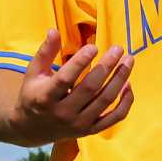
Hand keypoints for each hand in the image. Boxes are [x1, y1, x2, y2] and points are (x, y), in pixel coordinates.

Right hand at [12, 30, 134, 143]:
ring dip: (120, 79)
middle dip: (106, 66)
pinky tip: (129, 85)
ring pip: (105, 101)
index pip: (65, 79)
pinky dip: (125, 103)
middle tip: (118, 48)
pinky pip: (114, 118)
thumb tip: (54, 30)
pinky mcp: (91, 130)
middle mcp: (62, 112)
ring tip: (129, 60)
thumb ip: (45, 52)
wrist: (31, 128)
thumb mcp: (33, 73)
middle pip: (90, 88)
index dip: (80, 62)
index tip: (94, 46)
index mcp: (45, 97)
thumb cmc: (33, 94)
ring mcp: (79, 124)